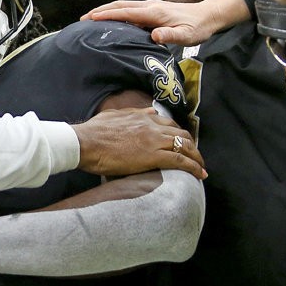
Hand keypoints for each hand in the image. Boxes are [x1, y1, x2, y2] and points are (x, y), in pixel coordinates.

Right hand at [73, 107, 205, 178]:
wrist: (85, 142)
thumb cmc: (93, 132)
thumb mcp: (115, 115)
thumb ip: (133, 114)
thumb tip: (147, 111)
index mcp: (142, 116)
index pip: (169, 123)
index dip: (179, 134)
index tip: (182, 142)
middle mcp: (152, 126)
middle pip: (182, 134)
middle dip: (192, 145)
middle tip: (195, 156)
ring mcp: (154, 140)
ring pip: (185, 146)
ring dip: (196, 157)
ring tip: (201, 167)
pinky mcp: (153, 156)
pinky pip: (180, 161)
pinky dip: (193, 167)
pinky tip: (199, 174)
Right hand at [83, 0, 247, 45]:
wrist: (207, 16)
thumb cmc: (197, 28)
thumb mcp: (186, 36)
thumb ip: (170, 36)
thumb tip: (154, 36)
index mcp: (154, 13)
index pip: (126, 13)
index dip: (108, 15)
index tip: (92, 18)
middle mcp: (150, 6)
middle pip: (120, 5)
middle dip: (101, 10)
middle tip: (83, 19)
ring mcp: (151, 6)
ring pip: (124, 5)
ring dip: (107, 10)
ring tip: (91, 18)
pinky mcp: (152, 9)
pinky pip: (130, 9)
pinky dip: (116, 12)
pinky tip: (112, 20)